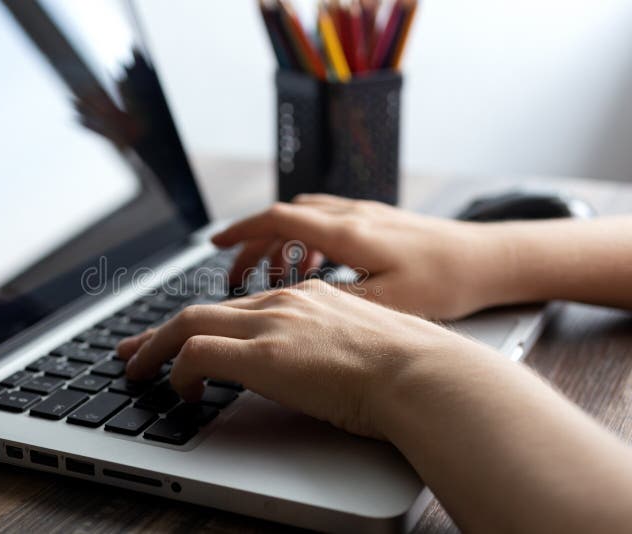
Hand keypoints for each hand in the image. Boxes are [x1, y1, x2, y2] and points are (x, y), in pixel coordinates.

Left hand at [116, 279, 473, 438]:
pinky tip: (179, 392)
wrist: (425, 373)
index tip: (179, 337)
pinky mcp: (266, 353)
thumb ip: (327, 349)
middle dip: (160, 332)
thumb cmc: (406, 370)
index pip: (235, 307)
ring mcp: (273, 324)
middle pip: (202, 310)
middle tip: (133, 350)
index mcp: (305, 299)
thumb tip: (314, 371)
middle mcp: (283, 303)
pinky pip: (199, 354)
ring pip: (190, 324)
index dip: (200, 323)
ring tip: (136, 371)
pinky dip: (179, 371)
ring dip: (156, 349)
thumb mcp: (359, 348)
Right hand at [212, 194, 507, 319]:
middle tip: (233, 272)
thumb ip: (335, 304)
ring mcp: (367, 215)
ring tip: (269, 273)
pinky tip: (313, 266)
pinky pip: (328, 222)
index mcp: (347, 232)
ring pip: (306, 218)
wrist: (490, 259)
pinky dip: (307, 240)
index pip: (278, 220)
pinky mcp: (380, 222)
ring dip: (280, 242)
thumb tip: (292, 312)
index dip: (241, 232)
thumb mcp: (386, 302)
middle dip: (252, 242)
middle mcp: (352, 215)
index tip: (214, 245)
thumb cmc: (445, 280)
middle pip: (285, 218)